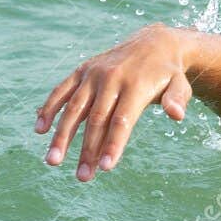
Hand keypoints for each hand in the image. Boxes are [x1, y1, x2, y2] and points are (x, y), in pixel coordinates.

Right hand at [34, 23, 194, 181]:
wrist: (153, 43)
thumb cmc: (168, 74)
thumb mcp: (180, 84)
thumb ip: (178, 99)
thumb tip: (177, 115)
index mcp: (135, 85)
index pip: (122, 120)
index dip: (113, 144)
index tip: (106, 168)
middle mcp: (111, 78)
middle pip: (96, 119)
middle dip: (87, 150)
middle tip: (82, 177)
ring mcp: (93, 74)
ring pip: (74, 107)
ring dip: (62, 135)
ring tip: (53, 161)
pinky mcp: (82, 71)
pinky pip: (62, 91)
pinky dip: (49, 108)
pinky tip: (40, 130)